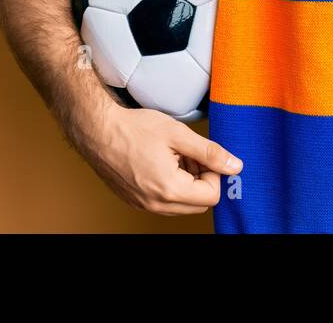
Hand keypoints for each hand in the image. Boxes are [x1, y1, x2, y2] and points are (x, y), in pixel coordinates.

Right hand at [71, 101, 242, 214]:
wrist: (97, 130)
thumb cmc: (134, 129)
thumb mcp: (179, 134)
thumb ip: (210, 152)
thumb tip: (235, 166)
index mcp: (170, 189)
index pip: (212, 196)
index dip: (215, 173)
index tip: (204, 156)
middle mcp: (156, 204)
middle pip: (199, 204)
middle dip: (202, 180)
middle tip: (191, 155)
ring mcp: (143, 205)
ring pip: (181, 204)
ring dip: (187, 183)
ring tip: (175, 156)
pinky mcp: (134, 201)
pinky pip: (163, 202)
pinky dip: (170, 186)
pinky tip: (162, 163)